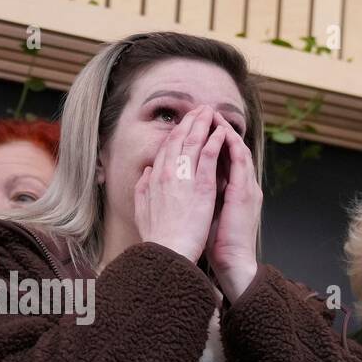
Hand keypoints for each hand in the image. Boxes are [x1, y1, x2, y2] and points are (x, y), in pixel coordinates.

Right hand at [134, 104, 225, 262]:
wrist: (167, 252)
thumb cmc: (157, 237)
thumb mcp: (142, 209)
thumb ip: (144, 188)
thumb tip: (147, 172)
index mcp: (155, 179)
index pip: (166, 149)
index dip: (176, 133)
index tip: (184, 124)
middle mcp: (166, 173)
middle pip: (178, 140)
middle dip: (190, 122)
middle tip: (199, 109)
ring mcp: (184, 179)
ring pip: (193, 143)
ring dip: (202, 125)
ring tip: (211, 112)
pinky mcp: (201, 187)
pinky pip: (208, 158)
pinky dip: (214, 142)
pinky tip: (220, 132)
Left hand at [203, 111, 262, 304]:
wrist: (231, 261)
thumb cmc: (214, 243)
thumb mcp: (202, 214)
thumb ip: (192, 196)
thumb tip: (176, 184)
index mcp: (229, 191)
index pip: (217, 159)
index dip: (207, 142)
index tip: (194, 128)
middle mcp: (240, 186)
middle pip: (228, 150)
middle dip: (216, 129)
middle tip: (204, 112)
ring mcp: (246, 187)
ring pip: (237, 150)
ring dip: (225, 131)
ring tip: (212, 115)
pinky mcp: (246, 192)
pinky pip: (240, 161)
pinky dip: (232, 144)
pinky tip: (223, 132)